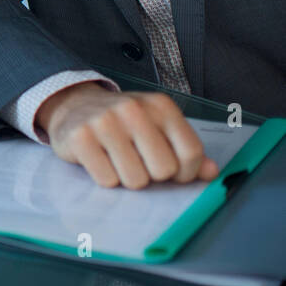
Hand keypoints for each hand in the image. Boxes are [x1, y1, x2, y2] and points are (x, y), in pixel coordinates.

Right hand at [36, 83, 218, 188]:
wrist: (74, 106)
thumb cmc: (124, 123)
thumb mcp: (158, 128)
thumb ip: (186, 150)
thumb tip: (211, 172)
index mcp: (160, 106)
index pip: (190, 152)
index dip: (185, 173)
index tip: (173, 173)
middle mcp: (133, 109)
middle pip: (163, 170)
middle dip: (152, 175)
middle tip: (138, 162)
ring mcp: (104, 122)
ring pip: (135, 179)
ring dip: (127, 178)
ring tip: (117, 161)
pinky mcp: (80, 137)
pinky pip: (107, 180)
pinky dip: (105, 178)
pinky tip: (99, 160)